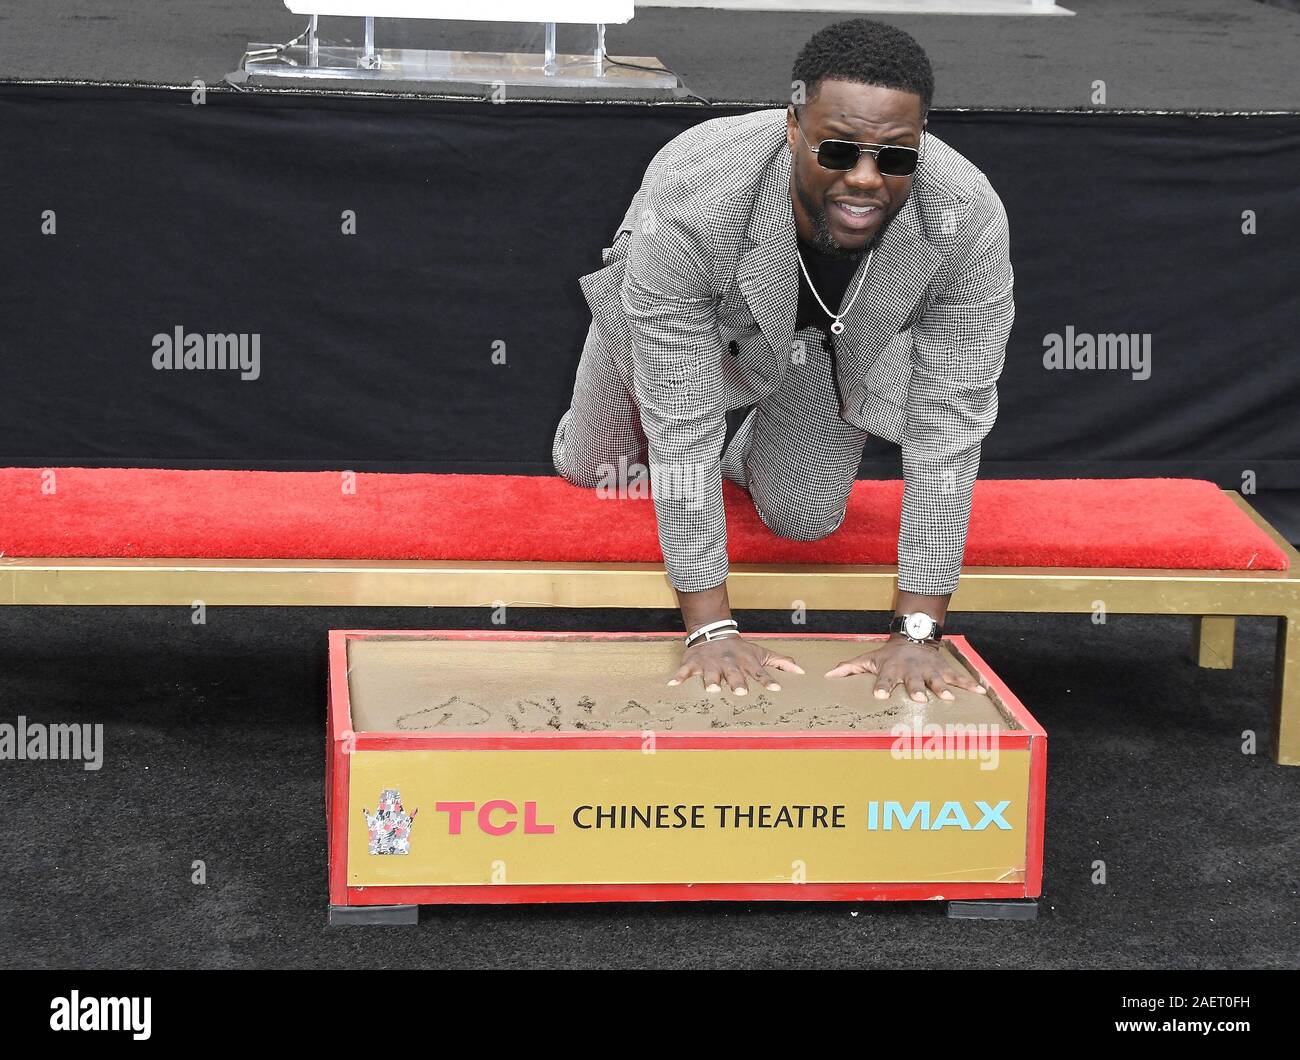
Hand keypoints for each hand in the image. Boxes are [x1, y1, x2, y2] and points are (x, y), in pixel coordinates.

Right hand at [668, 635, 804, 693]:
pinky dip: (679, 676)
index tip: (776, 689)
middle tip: (741, 692)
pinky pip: (685, 671)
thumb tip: (802, 671)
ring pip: (710, 673)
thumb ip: (780, 662)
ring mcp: (711, 663)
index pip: (759, 672)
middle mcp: (729, 663)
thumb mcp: (761, 653)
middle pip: (734, 675)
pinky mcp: (694, 663)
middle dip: (737, 683)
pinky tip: (673, 684)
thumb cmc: (740, 650)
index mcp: (746, 662)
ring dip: (711, 681)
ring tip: (712, 690)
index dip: (767, 680)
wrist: (713, 633)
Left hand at [824, 635, 986, 701]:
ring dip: (942, 688)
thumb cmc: (888, 654)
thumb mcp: (868, 658)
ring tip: (949, 698)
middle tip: (919, 698)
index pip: (885, 678)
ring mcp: (928, 669)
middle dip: (916, 689)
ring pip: (936, 679)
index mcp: (891, 669)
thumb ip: (849, 668)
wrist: (913, 635)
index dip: (882, 686)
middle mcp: (910, 670)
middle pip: (913, 680)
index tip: (881, 695)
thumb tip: (827, 676)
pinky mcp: (943, 669)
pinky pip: (958, 677)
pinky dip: (970, 684)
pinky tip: (982, 691)